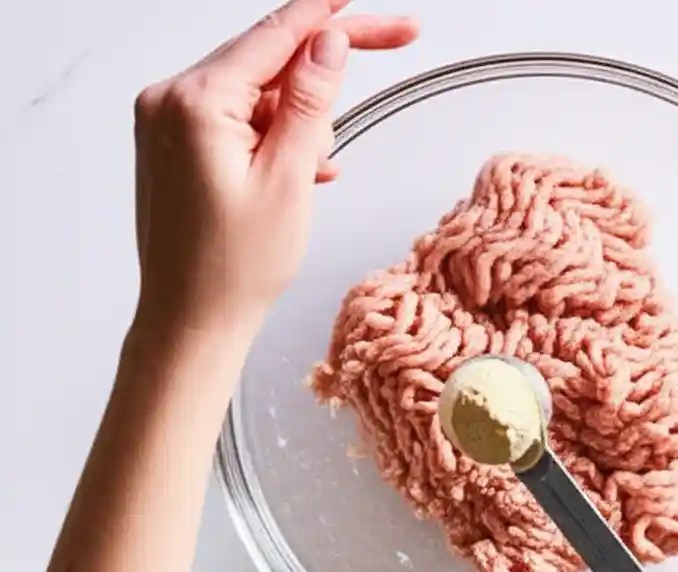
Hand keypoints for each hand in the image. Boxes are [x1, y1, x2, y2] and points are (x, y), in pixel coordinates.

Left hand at [132, 0, 416, 337]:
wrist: (189, 321)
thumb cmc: (234, 267)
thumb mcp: (289, 179)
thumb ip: (309, 103)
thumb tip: (327, 43)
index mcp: (196, 102)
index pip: (278, 33)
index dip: (333, 12)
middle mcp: (170, 99)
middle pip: (269, 54)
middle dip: (326, 66)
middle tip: (397, 36)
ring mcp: (167, 120)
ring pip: (258, 89)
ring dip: (298, 118)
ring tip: (314, 175)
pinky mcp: (173, 141)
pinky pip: (237, 115)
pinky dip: (274, 134)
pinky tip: (299, 171)